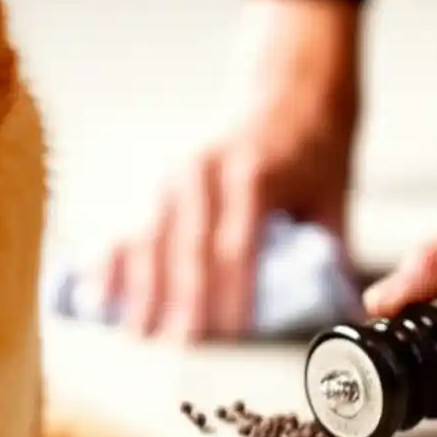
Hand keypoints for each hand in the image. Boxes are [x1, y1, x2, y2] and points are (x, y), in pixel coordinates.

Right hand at [105, 0, 361, 340]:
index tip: (228, 335)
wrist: (287, 90)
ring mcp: (174, 174)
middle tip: (178, 346)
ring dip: (140, 289)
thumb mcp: (333, 195)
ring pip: (150, 237)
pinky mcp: (157, 180)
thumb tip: (339, 310)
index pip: (236, 246)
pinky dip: (110, 260)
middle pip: (186, 246)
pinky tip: (98, 292)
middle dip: (180, 301)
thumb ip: (327, 252)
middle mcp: (204, 171)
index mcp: (252, 174)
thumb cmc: (311, 147)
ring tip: (138, 332)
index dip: (229, 293)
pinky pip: (126, 224)